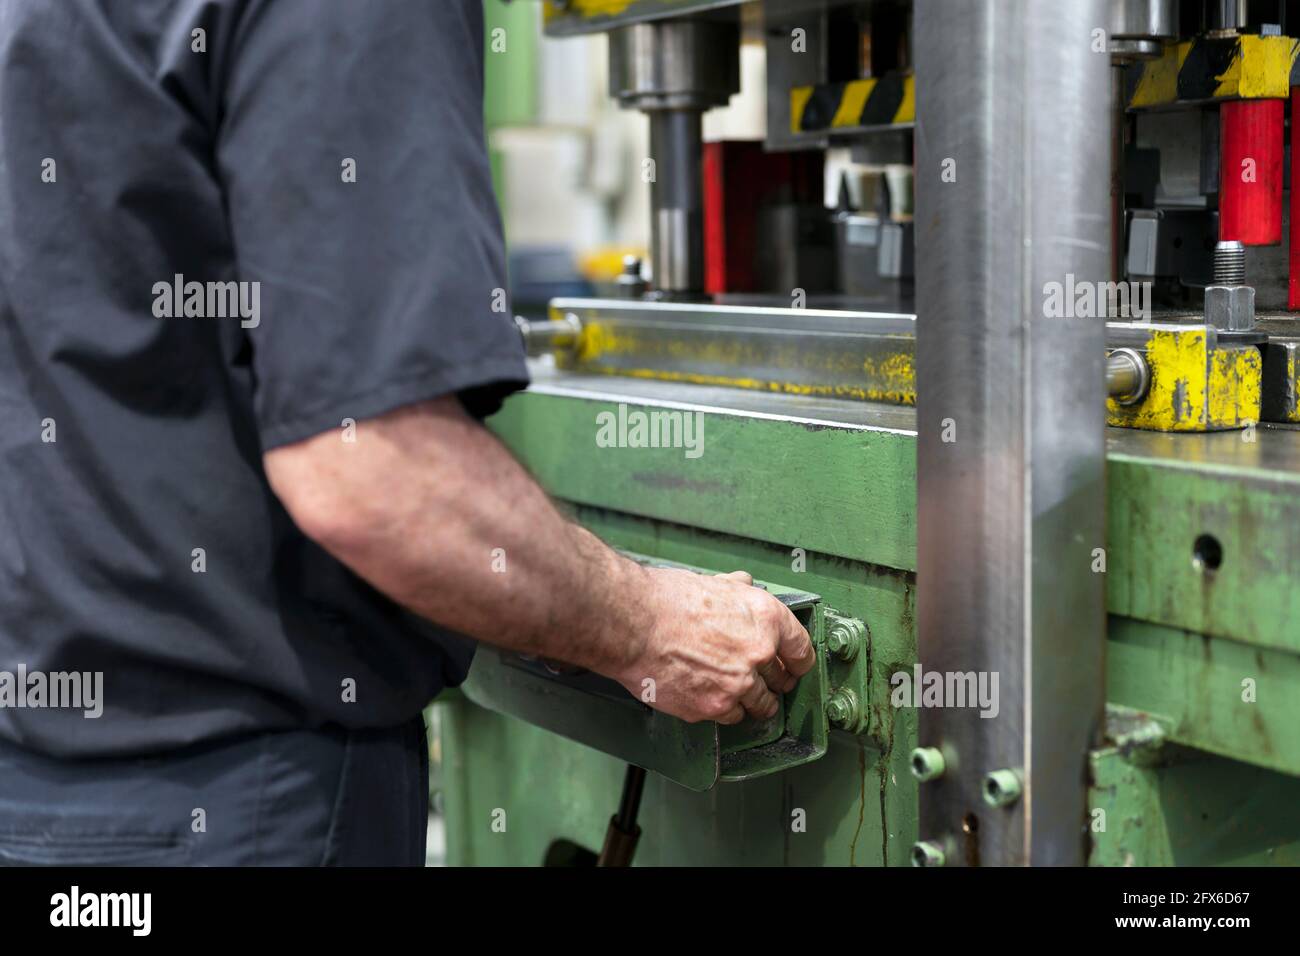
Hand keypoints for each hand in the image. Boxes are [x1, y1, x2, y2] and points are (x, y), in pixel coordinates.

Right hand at [616, 567, 815, 723]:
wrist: (632, 623)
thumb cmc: (664, 600)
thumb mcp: (712, 583)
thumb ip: (736, 590)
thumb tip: (743, 585)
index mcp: (765, 619)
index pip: (802, 650)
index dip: (799, 661)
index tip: (795, 666)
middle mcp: (758, 653)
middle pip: (782, 680)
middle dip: (775, 681)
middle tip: (765, 680)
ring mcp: (737, 685)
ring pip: (760, 705)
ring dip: (753, 701)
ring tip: (738, 693)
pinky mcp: (712, 708)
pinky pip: (730, 717)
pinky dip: (724, 710)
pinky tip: (711, 698)